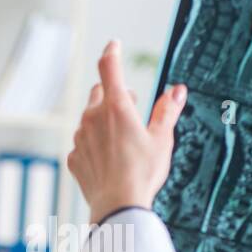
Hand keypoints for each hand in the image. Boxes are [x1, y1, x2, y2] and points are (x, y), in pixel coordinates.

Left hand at [67, 38, 186, 223]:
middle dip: (113, 94)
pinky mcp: (74, 156)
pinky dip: (93, 145)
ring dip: (102, 121)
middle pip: (99, 92)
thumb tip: (178, 90)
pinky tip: (108, 160)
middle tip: (131, 110)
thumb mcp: (162, 140)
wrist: (118, 207)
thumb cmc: (143, 173)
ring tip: (122, 141)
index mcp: (116, 106)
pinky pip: (83, 143)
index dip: (112, 52)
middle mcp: (93, 117)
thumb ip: (167, 111)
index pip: (109, 67)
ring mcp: (80, 137)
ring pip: (89, 118)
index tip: (114, 45)